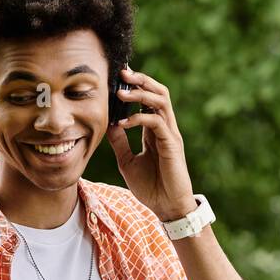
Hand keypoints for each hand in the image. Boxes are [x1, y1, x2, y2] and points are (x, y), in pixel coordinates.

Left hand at [106, 65, 197, 221]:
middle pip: (158, 93)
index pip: (148, 99)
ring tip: (121, 91)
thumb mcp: (127, 162)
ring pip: (160, 102)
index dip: (136, 86)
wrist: (167, 207)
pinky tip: (123, 123)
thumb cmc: (150, 187)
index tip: (118, 76)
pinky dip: (139, 119)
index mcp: (155, 130)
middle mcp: (165, 128)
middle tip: (122, 73)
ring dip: (140, 94)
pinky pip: (156, 122)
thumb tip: (107, 124)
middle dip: (141, 80)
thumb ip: (119, 142)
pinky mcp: (172, 144)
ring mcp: (170, 134)